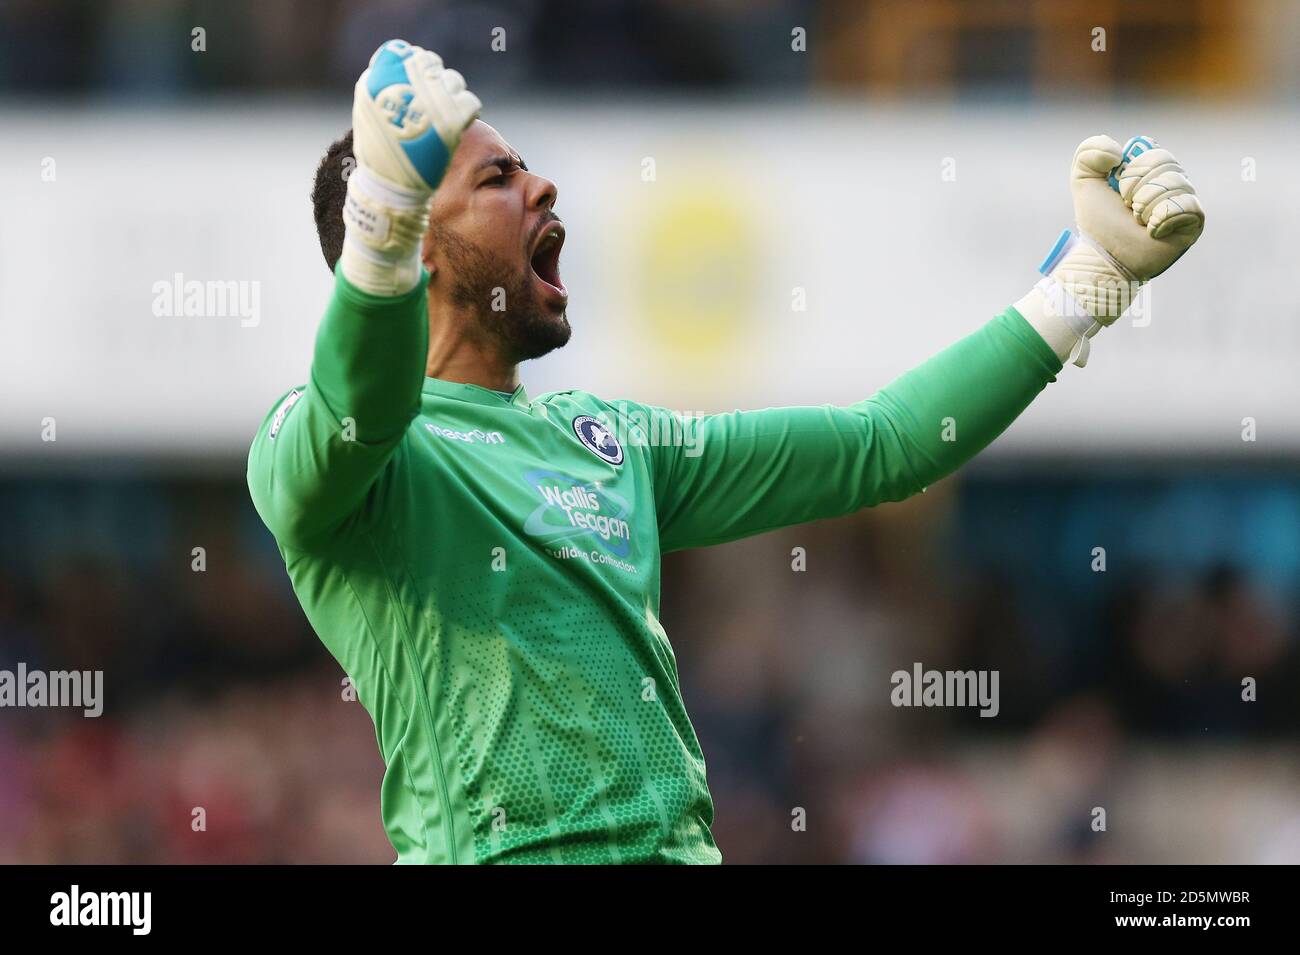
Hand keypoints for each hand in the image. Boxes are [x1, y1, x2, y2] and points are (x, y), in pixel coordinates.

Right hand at [351, 39, 481, 194]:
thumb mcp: (371, 116)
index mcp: (378, 81)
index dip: (413, 62)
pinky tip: (459, 122)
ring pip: (453, 81)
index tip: (418, 78)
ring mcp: (429, 102)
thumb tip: (406, 74)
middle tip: (435, 98)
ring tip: (446, 112)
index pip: (401, 53)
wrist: (390, 188)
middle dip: (435, 78)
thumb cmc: (379, 156)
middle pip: (430, 65)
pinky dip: (467, 110)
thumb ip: (386, 92)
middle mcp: (403, 86)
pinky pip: (470, 103)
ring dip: (452, 94)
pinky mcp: (451, 121)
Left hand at [1027, 134, 1205, 365]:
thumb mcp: (1083, 181)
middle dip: (1137, 188)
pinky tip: (1153, 231)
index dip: (1133, 170)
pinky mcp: (1194, 223)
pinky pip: (1188, 205)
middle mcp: (1172, 182)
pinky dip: (1163, 217)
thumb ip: (1089, 152)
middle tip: (1128, 208)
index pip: (1154, 151)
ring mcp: (1184, 202)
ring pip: (1177, 184)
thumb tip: (1118, 152)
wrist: (1104, 257)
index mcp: (1151, 170)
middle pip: (1167, 164)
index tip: (1119, 190)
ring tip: (1138, 221)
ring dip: (1147, 205)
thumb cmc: (1098, 223)